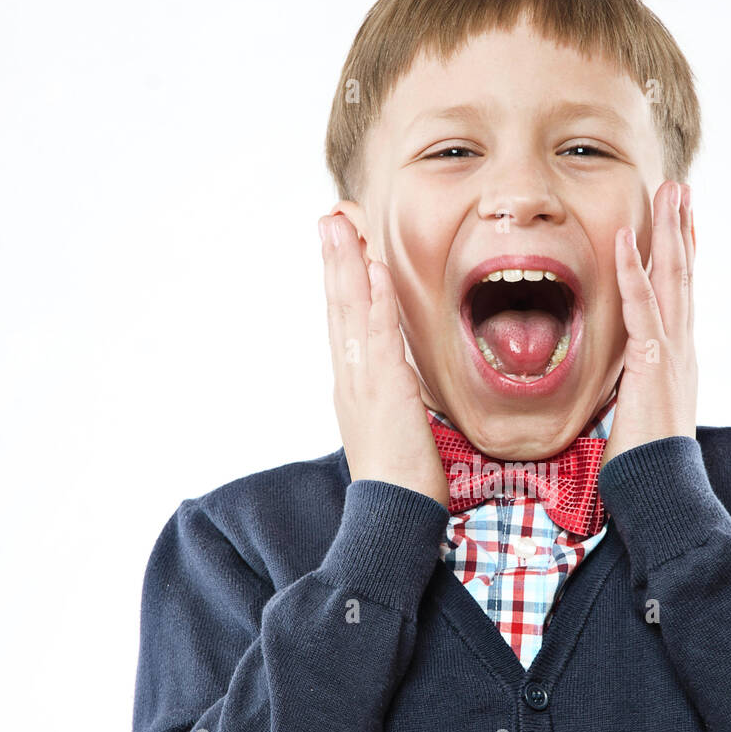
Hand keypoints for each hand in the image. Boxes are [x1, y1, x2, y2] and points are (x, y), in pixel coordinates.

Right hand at [322, 212, 449, 508]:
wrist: (393, 515)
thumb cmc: (401, 480)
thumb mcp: (393, 426)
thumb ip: (392, 394)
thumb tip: (399, 373)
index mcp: (352, 384)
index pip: (343, 321)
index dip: (340, 279)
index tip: (338, 242)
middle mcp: (350, 377)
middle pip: (338, 307)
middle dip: (333, 259)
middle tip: (329, 216)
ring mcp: (362, 382)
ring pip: (351, 312)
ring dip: (346, 264)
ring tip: (340, 224)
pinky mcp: (384, 390)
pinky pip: (379, 335)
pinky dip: (376, 300)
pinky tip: (375, 270)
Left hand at [599, 180, 697, 468]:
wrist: (662, 487)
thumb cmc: (647, 460)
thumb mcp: (643, 414)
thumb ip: (637, 387)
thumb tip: (626, 381)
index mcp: (678, 358)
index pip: (681, 297)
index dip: (683, 256)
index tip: (683, 222)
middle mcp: (683, 348)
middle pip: (685, 276)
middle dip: (684, 229)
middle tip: (682, 188)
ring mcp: (672, 351)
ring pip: (673, 280)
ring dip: (669, 232)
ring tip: (670, 192)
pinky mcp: (653, 361)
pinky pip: (641, 307)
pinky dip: (633, 271)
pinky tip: (626, 239)